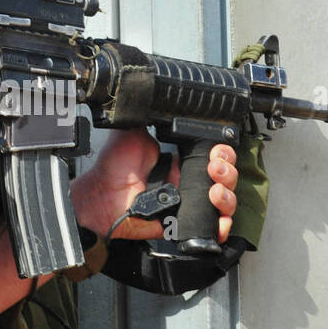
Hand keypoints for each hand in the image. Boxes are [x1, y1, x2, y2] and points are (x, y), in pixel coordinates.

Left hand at [70, 129, 238, 241]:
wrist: (100, 195)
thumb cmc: (113, 167)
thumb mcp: (135, 133)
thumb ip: (151, 118)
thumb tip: (161, 99)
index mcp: (181, 162)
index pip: (216, 156)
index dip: (223, 153)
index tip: (218, 150)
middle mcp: (188, 183)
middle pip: (226, 179)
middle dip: (228, 171)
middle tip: (214, 167)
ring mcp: (187, 205)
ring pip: (225, 203)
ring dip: (227, 195)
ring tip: (214, 190)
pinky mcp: (182, 225)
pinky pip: (210, 230)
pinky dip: (221, 226)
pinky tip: (219, 218)